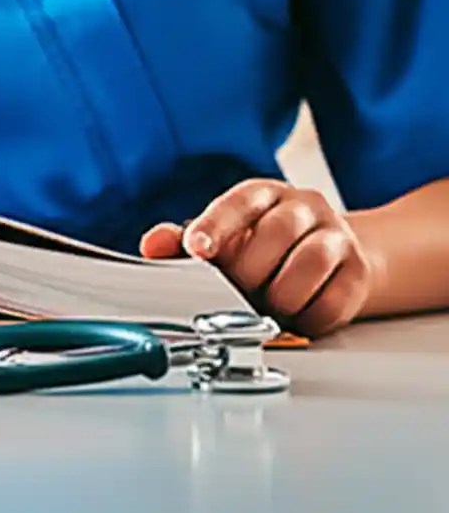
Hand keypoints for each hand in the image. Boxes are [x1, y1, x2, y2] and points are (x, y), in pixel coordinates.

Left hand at [140, 179, 382, 336]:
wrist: (330, 258)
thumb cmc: (261, 248)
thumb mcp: (219, 239)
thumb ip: (183, 242)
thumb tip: (153, 245)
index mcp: (261, 195)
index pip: (239, 202)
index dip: (216, 226)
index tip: (197, 250)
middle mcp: (303, 207)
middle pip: (278, 232)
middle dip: (249, 272)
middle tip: (238, 291)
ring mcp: (336, 236)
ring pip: (311, 263)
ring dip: (281, 295)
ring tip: (267, 306)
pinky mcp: (359, 271)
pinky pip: (336, 299)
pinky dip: (309, 317)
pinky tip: (296, 317)